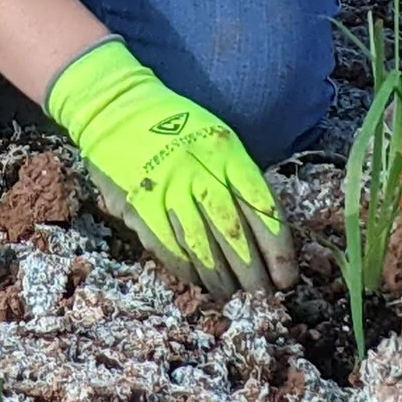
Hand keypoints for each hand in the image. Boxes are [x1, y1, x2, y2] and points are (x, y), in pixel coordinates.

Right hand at [44, 39, 296, 298]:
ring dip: (221, 279)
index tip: (287, 277)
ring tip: (233, 295)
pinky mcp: (139, 206)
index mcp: (225, 151)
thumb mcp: (215, 136)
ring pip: (202, 247)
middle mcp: (199, 171)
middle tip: (263, 295)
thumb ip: (236, 176)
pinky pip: (169, 248)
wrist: (115, 106)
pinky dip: (188, 271)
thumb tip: (263, 228)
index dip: (278, 248)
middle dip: (253, 272)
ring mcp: (167, 190)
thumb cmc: (173, 124)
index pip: (262, 206)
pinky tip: (200, 282)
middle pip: (234, 232)